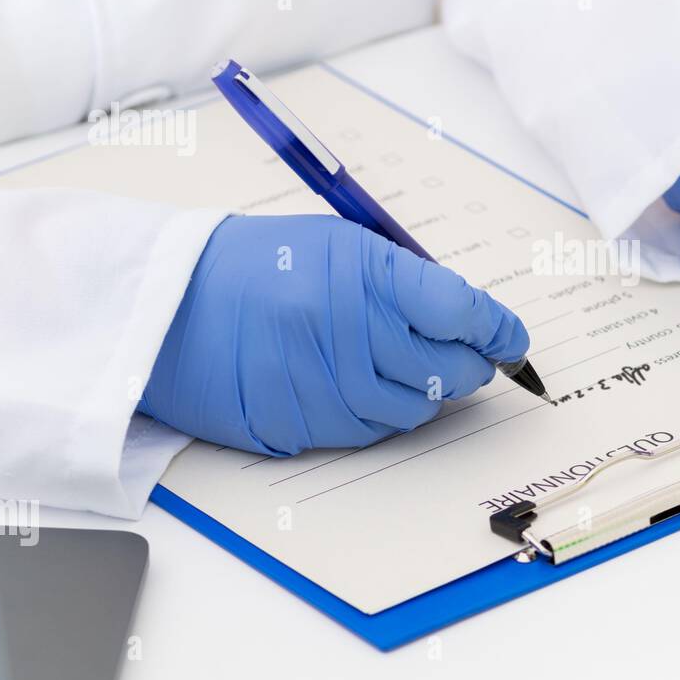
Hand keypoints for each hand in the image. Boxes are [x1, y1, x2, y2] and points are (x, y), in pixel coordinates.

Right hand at [139, 215, 528, 454]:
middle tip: (468, 357)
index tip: (512, 340)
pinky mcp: (294, 425)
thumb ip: (405, 282)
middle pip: (448, 370)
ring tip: (412, 372)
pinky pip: (365, 434)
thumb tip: (471, 320)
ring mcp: (319, 384)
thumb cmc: (260, 266)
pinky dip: (379, 417)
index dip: (499, 329)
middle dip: (469, 366)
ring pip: (412, 411)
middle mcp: (346, 331)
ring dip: (425, 396)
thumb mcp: (338, 246)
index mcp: (364, 273)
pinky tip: (365, 391)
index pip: (462, 310)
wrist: (168, 301)